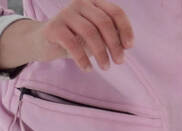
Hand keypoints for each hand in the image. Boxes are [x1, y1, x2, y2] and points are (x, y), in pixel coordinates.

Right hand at [0, 0, 133, 72]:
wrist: (46, 42)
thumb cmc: (78, 39)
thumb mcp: (99, 37)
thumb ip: (112, 37)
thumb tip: (125, 45)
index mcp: (94, 4)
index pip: (116, 12)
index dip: (126, 29)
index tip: (129, 47)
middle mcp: (80, 4)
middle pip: (104, 22)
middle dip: (115, 45)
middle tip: (119, 62)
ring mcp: (66, 13)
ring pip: (90, 32)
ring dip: (101, 53)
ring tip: (105, 67)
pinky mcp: (54, 27)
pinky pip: (72, 43)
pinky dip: (83, 59)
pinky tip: (88, 68)